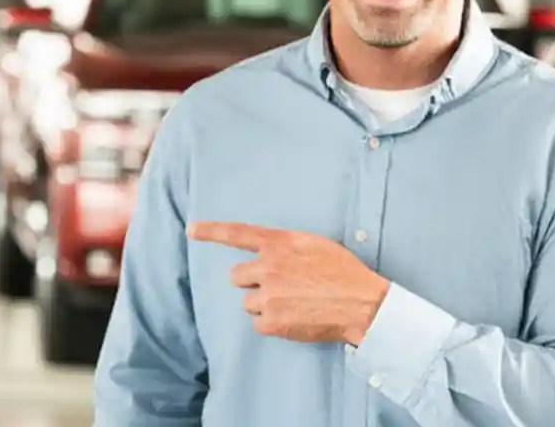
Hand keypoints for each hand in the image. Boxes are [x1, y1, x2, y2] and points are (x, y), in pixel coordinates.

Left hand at [188, 221, 389, 344]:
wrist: (362, 304)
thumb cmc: (344, 273)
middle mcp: (268, 266)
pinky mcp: (271, 321)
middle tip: (280, 287)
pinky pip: (257, 324)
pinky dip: (271, 324)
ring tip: (293, 305)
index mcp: (279, 243)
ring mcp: (267, 295)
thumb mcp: (314, 244)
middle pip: (237, 276)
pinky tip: (293, 319)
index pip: (237, 233)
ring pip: (248, 302)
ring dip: (264, 305)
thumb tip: (269, 253)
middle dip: (253, 282)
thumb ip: (286, 246)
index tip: (191, 230)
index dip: (211, 231)